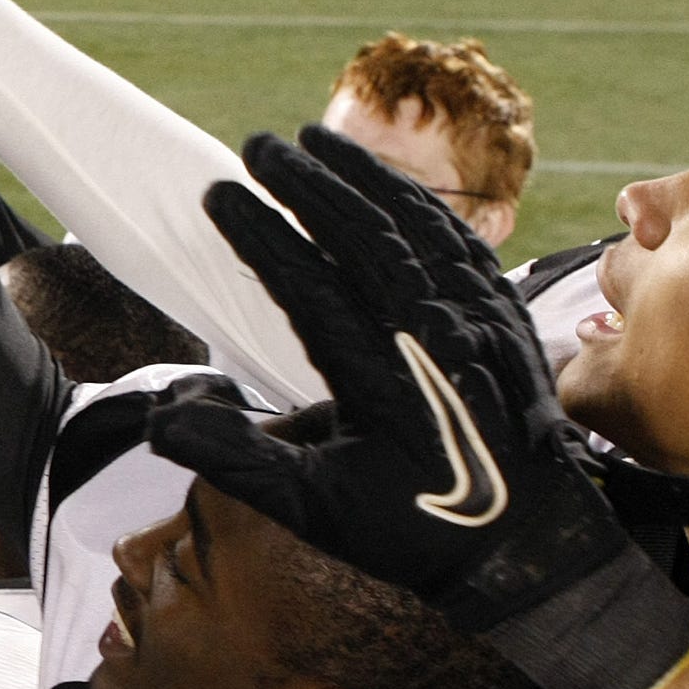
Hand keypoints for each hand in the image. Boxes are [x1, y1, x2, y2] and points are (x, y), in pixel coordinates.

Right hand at [143, 126, 688, 688]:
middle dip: (307, 183)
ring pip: (417, 225)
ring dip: (363, 175)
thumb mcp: (314, 511)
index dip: (261, 235)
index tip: (218, 195)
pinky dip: (417, 200)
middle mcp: (438, 343)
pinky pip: (460, 238)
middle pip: (366, 238)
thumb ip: (233, 461)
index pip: (312, 286)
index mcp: (383, 386)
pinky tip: (383, 182)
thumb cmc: (412, 530)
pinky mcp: (507, 315)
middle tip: (255, 145)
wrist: (530, 549)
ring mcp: (481, 322)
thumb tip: (158, 417)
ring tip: (312, 139)